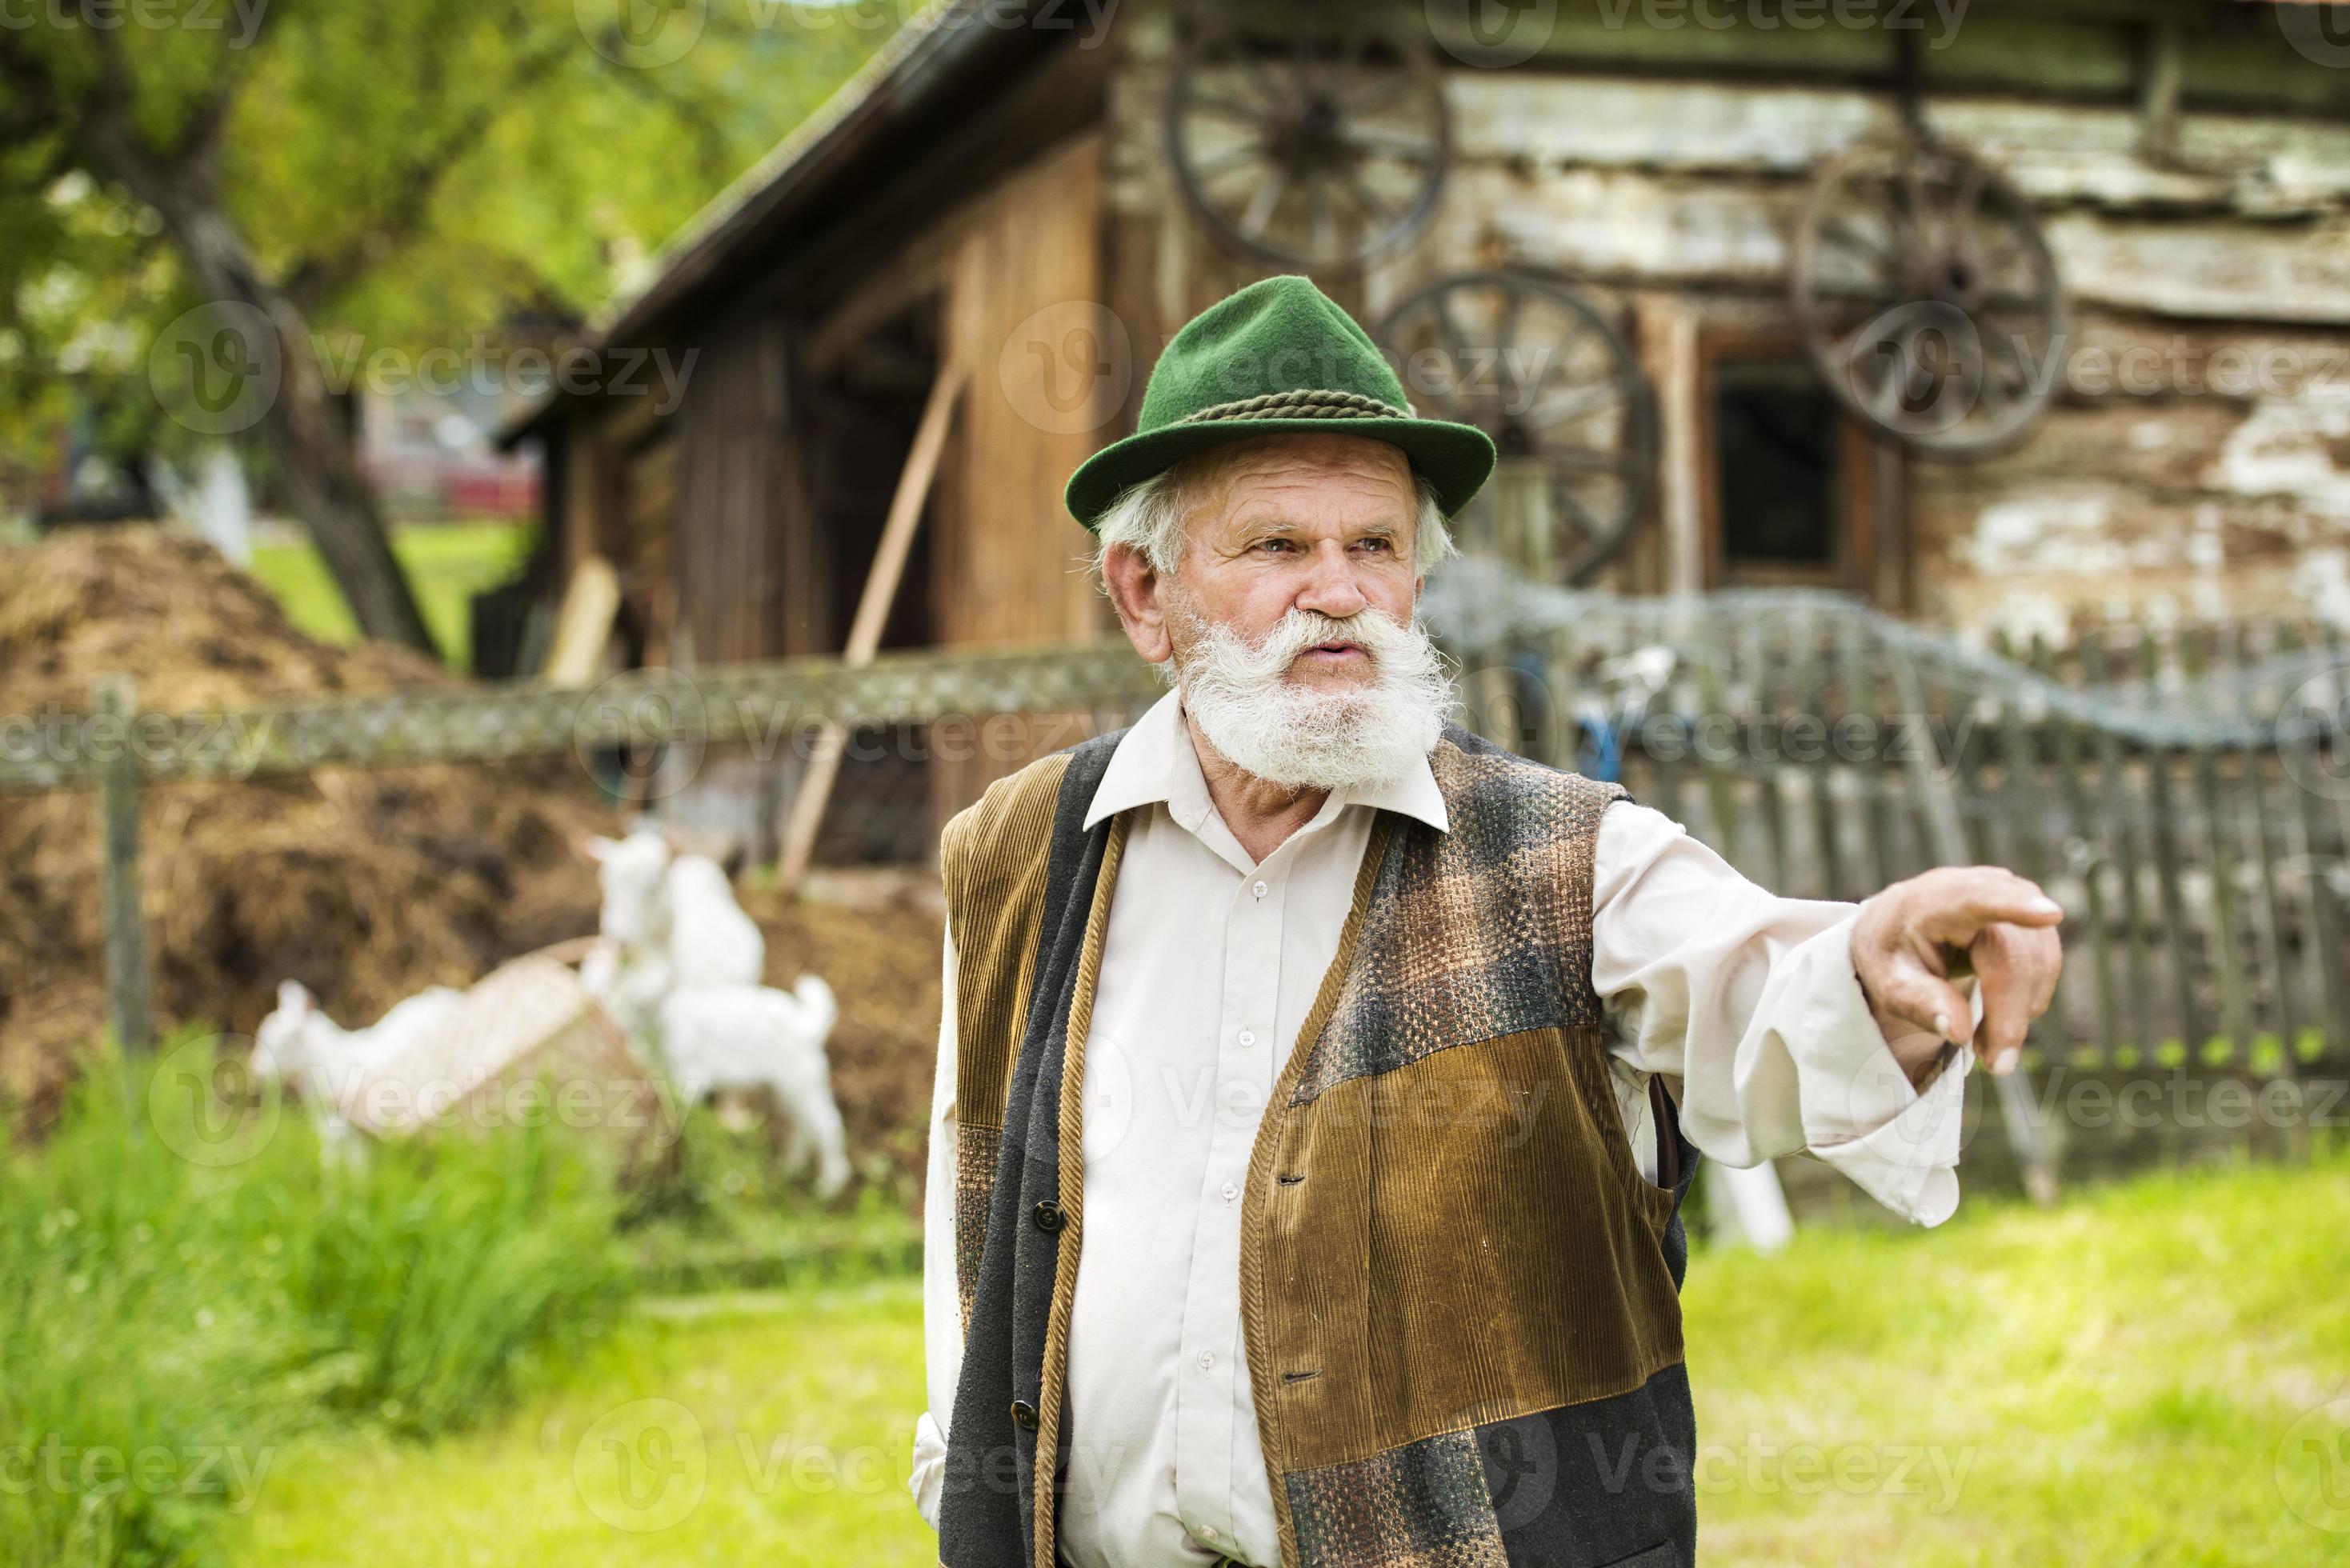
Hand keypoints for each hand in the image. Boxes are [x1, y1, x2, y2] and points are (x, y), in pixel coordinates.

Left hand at [1852, 866, 2064, 1079]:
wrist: (1900, 928)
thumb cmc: (1893, 954)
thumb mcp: (1887, 985)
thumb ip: (1919, 1005)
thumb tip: (1959, 1033)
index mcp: (1933, 902)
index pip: (1977, 900)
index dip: (2014, 907)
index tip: (2051, 913)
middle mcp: (1978, 888)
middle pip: (2013, 956)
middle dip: (2009, 1014)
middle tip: (1995, 1064)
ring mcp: (2012, 897)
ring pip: (2039, 962)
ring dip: (2019, 1010)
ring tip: (1981, 1038)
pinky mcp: (2030, 915)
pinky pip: (2046, 963)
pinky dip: (2027, 998)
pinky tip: (1998, 1013)